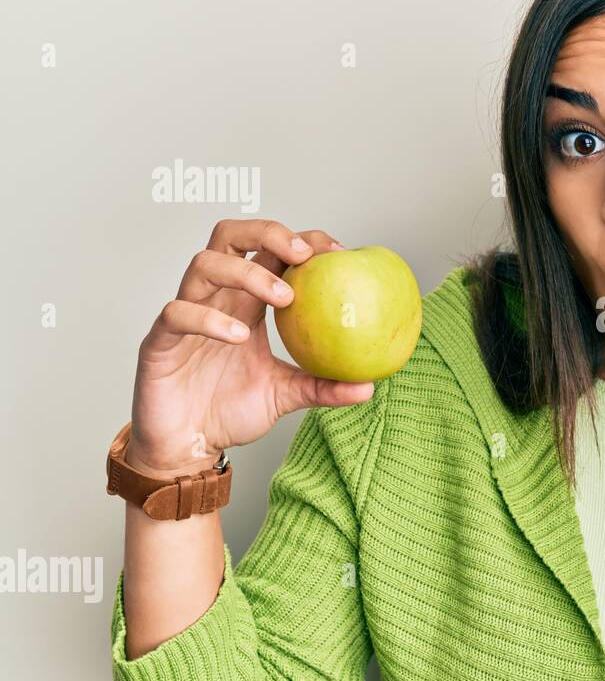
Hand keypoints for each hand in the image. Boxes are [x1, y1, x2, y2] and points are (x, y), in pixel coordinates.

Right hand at [126, 218, 373, 475]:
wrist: (188, 447)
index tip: (337, 252)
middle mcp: (216, 299)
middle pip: (230, 237)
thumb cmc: (230, 411)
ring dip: (247, 273)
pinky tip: (238, 335)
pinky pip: (177, 314)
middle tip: (303, 255)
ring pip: (204, 264)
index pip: (269, 252)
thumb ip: (324, 387)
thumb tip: (369, 386)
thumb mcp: (286, 395)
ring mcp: (186, 315)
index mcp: (247, 304)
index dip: (300, 240)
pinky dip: (208, 318)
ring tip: (283, 298)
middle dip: (266, 233)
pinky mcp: (159, 341)